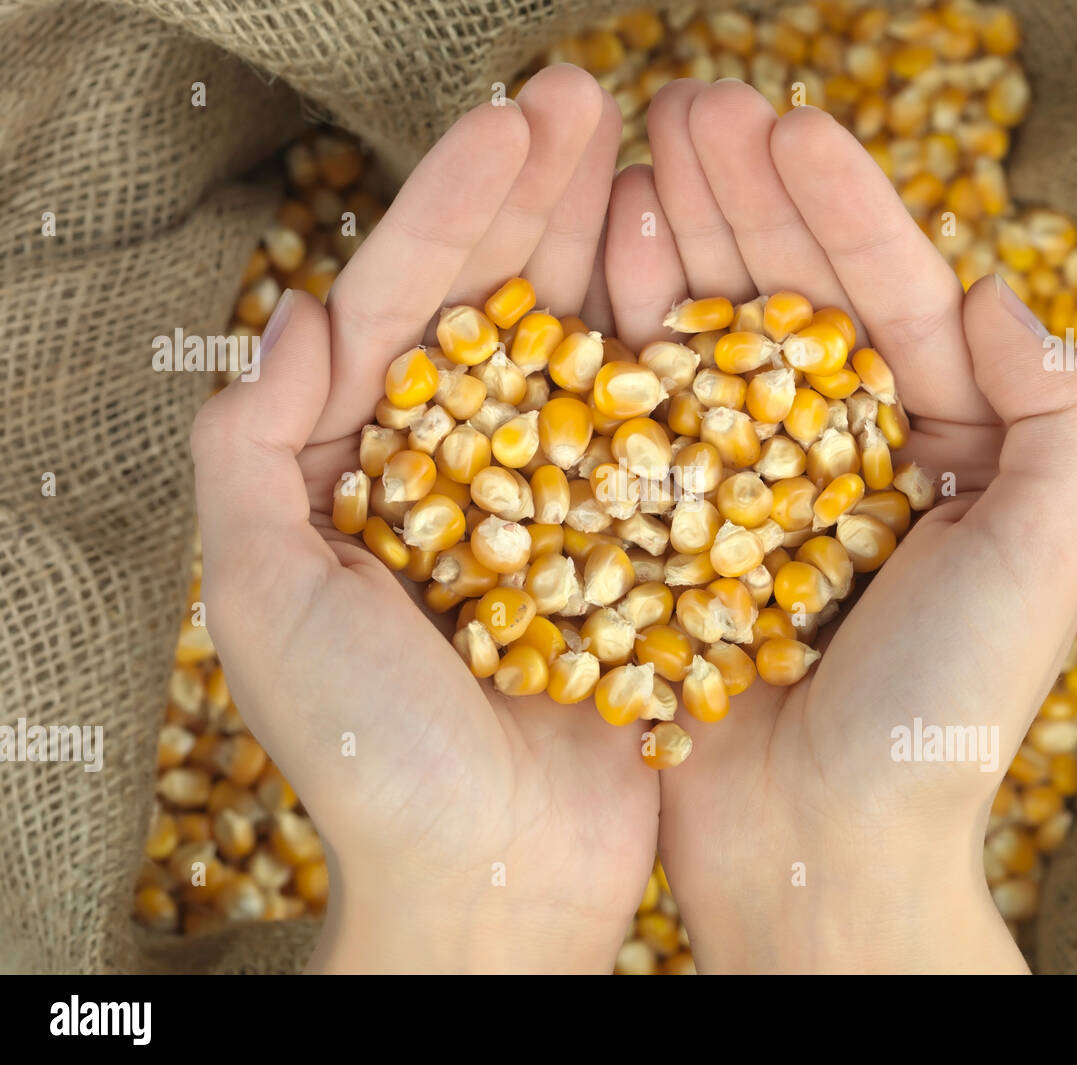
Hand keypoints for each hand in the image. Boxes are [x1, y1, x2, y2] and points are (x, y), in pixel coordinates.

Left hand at [190, 67, 660, 972]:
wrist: (497, 877)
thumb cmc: (371, 756)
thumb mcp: (268, 603)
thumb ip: (251, 457)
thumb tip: (294, 317)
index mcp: (366, 464)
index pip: (405, 304)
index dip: (454, 207)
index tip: (516, 120)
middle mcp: (465, 466)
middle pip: (499, 302)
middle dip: (539, 195)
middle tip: (592, 95)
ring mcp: (557, 497)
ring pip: (583, 346)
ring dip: (611, 245)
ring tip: (653, 147)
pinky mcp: (635, 541)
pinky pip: (654, 429)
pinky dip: (673, 350)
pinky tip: (697, 275)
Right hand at [601, 80, 1076, 972]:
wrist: (822, 845)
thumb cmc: (938, 715)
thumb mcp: (1041, 560)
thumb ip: (1056, 419)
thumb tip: (1001, 288)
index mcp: (933, 445)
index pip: (891, 297)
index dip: (843, 208)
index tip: (788, 126)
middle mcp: (835, 450)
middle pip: (790, 296)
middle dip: (745, 196)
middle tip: (689, 100)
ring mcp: (742, 483)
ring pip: (711, 337)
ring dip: (678, 240)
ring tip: (638, 151)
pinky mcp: (665, 526)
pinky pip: (646, 413)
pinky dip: (626, 335)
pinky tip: (605, 258)